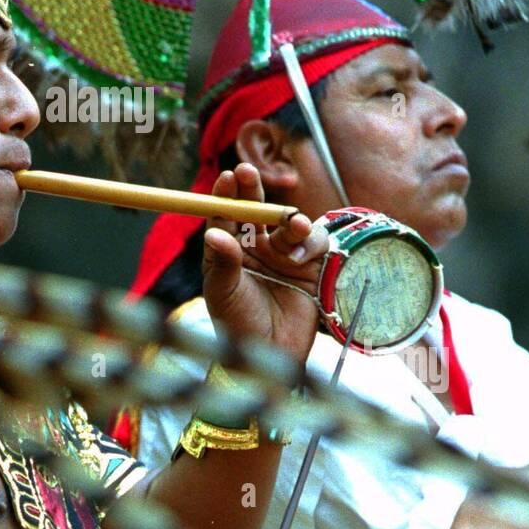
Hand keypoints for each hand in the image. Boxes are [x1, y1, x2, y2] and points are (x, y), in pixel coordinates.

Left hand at [202, 163, 328, 362]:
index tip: (228, 177)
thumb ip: (223, 262)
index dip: (226, 193)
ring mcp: (283, 254)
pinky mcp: (309, 266)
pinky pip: (315, 241)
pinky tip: (300, 258)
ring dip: (291, 218)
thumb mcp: (224, 294)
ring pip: (289, 221)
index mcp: (228, 249)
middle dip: (253, 189)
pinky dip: (310, 242)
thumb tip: (213, 232)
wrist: (272, 355)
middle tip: (248, 172)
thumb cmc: (238, 325)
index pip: (225, 214)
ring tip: (293, 227)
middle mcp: (255, 246)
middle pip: (255, 208)